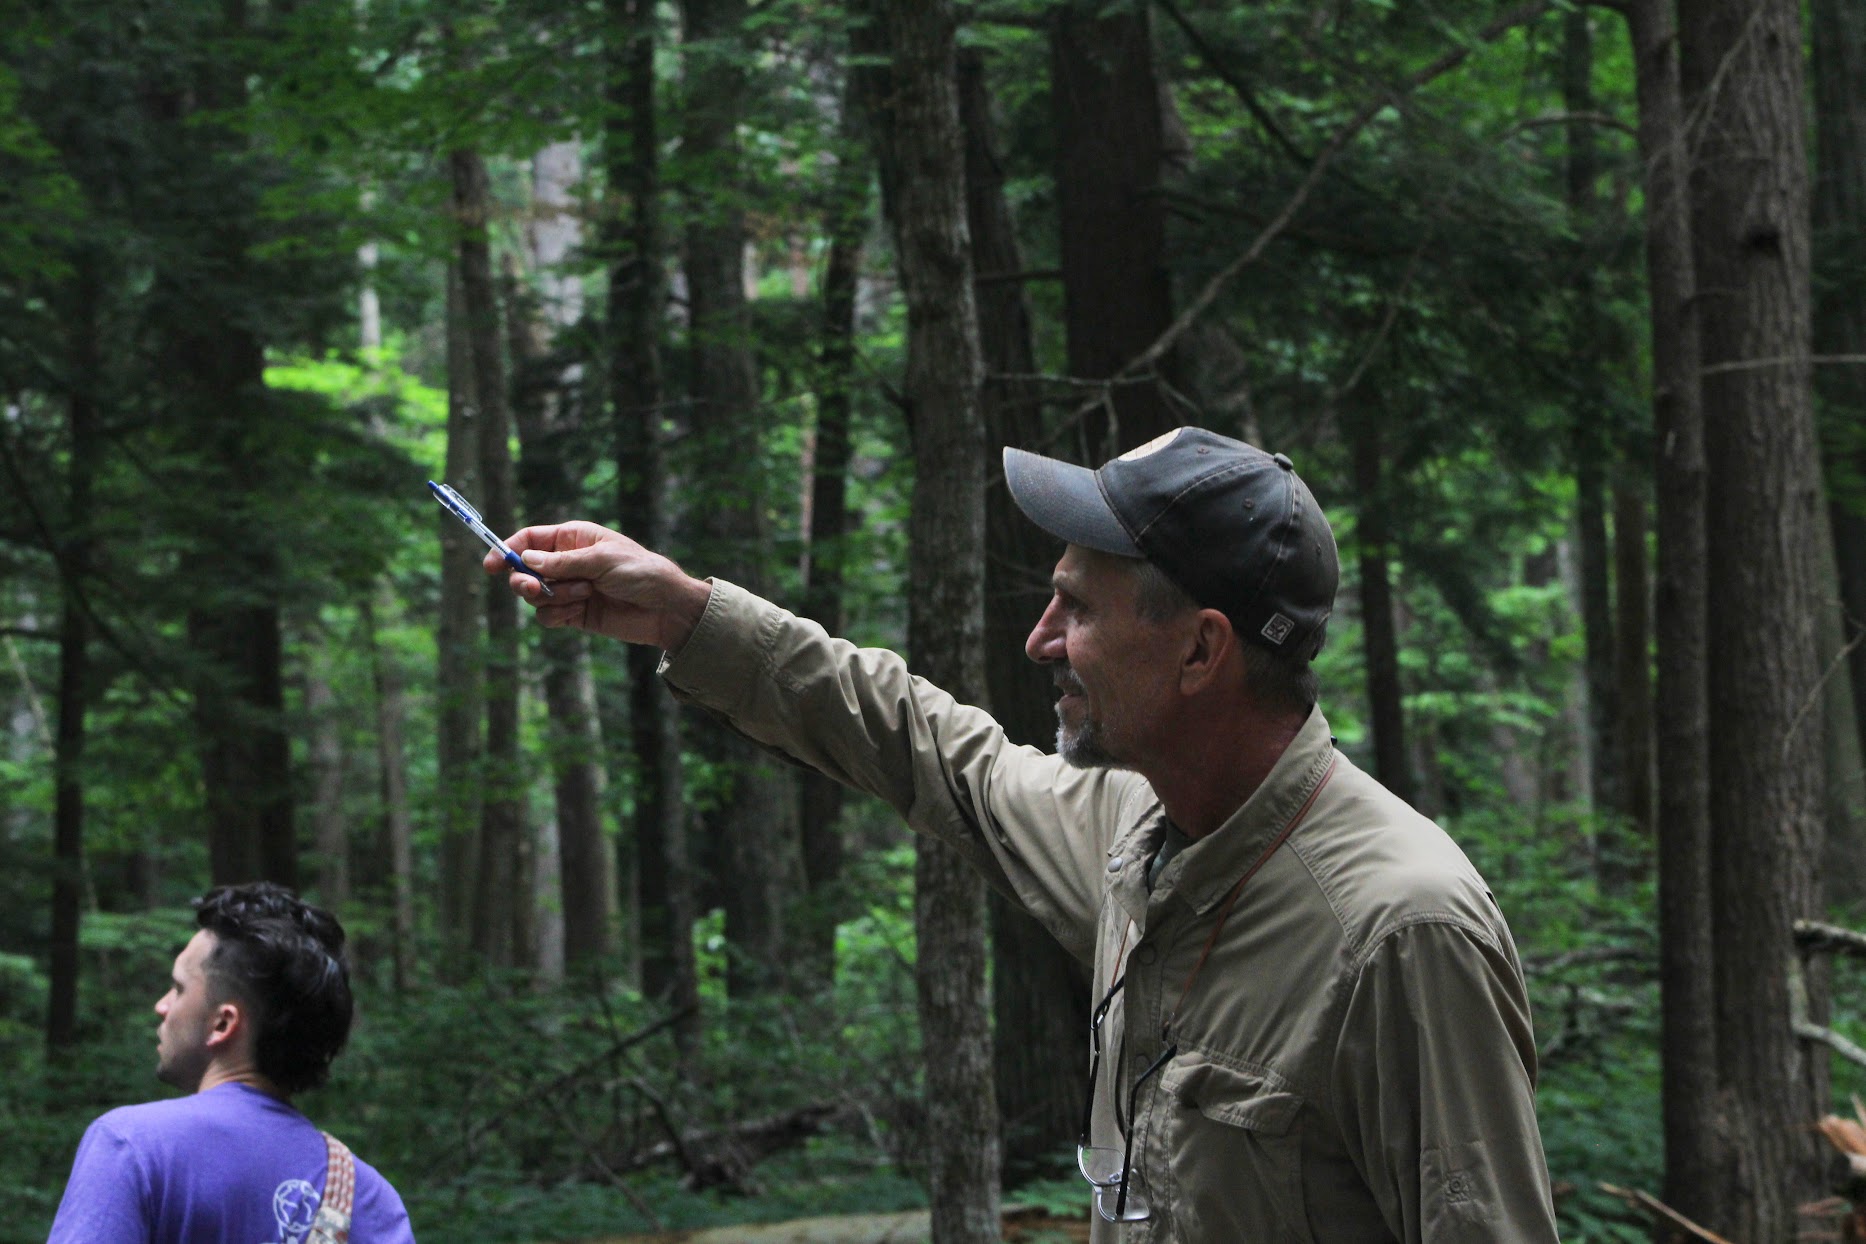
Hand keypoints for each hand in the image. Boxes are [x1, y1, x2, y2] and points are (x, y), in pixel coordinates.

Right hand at [486, 521, 712, 650]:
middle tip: (533, 588)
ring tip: (584, 596)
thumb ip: (563, 562)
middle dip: (523, 580)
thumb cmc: (641, 572)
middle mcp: (566, 562)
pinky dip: (558, 615)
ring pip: (534, 595)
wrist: (665, 608)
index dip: (506, 550)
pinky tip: (580, 611)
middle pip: (523, 570)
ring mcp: (569, 589)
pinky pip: (548, 617)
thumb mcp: (603, 560)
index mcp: (573, 538)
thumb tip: (527, 559)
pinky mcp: (574, 614)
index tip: (491, 565)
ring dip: (553, 598)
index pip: (529, 539)